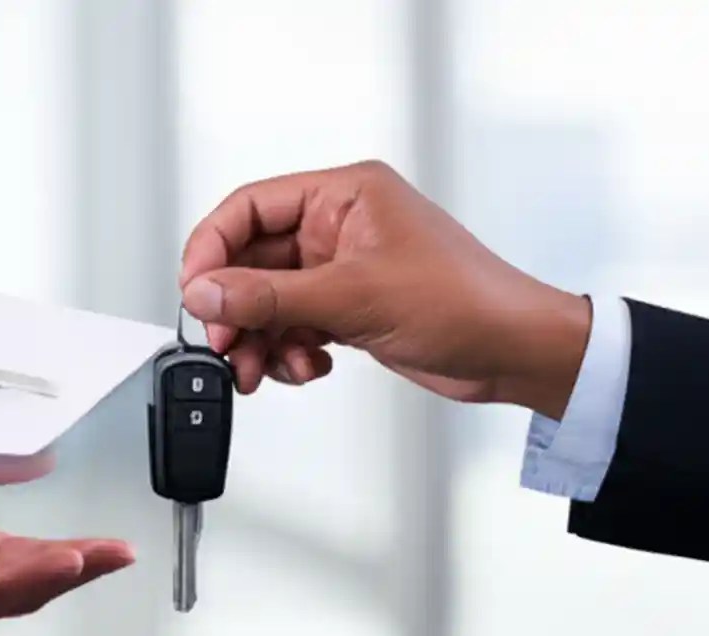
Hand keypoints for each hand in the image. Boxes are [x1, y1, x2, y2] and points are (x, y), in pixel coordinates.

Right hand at [178, 160, 590, 419]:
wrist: (514, 352)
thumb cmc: (467, 302)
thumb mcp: (353, 297)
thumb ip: (269, 295)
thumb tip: (206, 290)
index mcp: (344, 194)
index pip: (250, 206)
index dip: (212, 246)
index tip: (193, 287)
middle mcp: (338, 226)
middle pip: (252, 260)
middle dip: (235, 306)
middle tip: (225, 341)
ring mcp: (342, 269)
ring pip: (268, 299)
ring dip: (257, 337)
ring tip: (258, 368)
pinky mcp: (348, 307)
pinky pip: (292, 324)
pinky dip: (287, 351)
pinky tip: (305, 367)